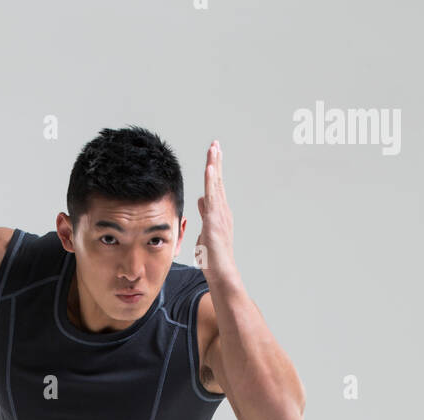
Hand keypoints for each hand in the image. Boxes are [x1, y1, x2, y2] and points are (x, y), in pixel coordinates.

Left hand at [196, 142, 235, 283]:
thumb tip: (200, 199)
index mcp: (219, 214)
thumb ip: (204, 214)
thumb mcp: (205, 232)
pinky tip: (210, 165)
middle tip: (215, 143)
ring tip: (214, 147)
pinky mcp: (215, 219)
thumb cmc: (213, 258)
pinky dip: (211, 179)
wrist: (221, 272)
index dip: (213, 171)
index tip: (212, 155)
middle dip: (216, 161)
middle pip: (217, 181)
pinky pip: (213, 195)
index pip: (215, 188)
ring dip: (214, 164)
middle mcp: (222, 211)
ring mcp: (220, 214)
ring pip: (216, 184)